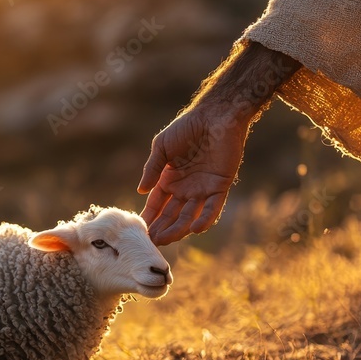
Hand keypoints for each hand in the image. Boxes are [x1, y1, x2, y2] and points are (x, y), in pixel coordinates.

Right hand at [138, 106, 247, 244]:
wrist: (214, 117)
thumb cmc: (187, 127)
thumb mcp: (162, 147)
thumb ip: (152, 169)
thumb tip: (140, 190)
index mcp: (170, 179)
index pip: (157, 203)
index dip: (150, 216)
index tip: (141, 231)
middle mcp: (186, 188)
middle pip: (172, 214)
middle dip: (162, 228)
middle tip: (151, 242)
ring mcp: (203, 189)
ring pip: (190, 215)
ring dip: (178, 228)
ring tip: (166, 240)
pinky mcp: (220, 187)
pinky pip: (212, 208)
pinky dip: (205, 219)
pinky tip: (195, 229)